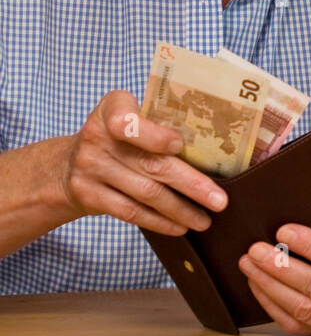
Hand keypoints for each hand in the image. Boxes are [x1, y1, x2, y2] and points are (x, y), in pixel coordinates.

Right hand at [58, 90, 227, 234]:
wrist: (67, 164)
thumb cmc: (116, 136)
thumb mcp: (130, 115)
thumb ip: (159, 121)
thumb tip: (212, 141)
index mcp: (112, 109)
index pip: (128, 123)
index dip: (154, 136)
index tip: (179, 145)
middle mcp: (96, 137)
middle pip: (150, 164)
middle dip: (190, 184)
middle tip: (219, 200)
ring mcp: (90, 168)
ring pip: (144, 193)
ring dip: (180, 210)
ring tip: (205, 220)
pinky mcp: (88, 196)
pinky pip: (130, 213)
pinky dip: (159, 222)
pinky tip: (179, 226)